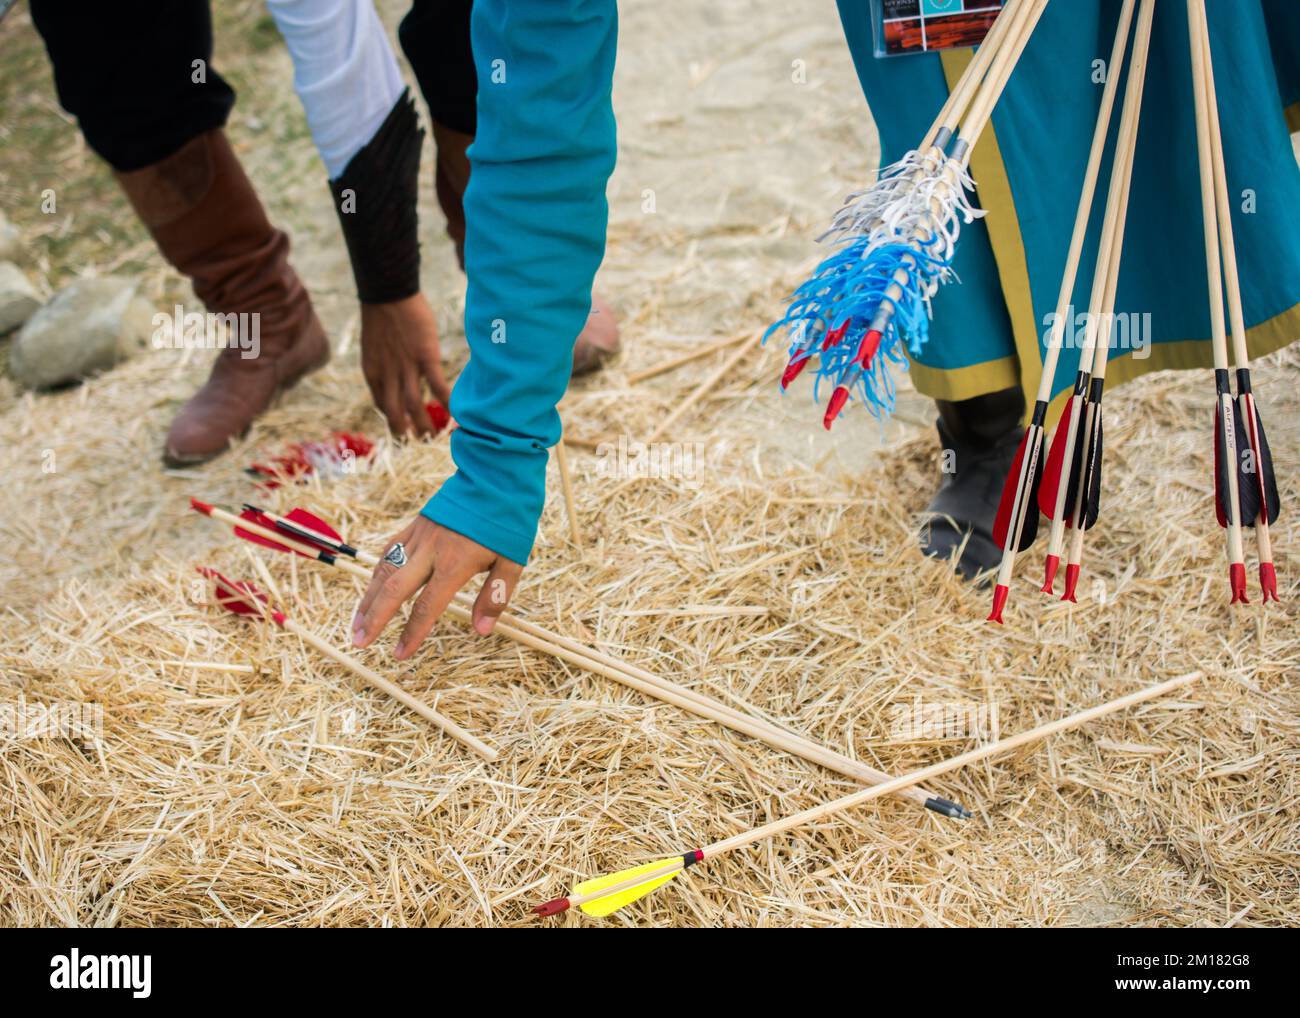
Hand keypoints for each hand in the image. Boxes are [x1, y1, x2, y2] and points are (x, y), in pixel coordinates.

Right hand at [351, 515, 522, 659]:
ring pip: (384, 570)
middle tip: (358, 643)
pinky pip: (390, 550)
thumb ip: (496, 595)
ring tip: (356, 624)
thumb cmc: (508, 520)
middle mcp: (431, 551)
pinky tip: (371, 586)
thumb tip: (482, 630)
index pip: (427, 606)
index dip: (412, 632)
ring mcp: (420, 536)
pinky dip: (377, 571)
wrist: (496, 474)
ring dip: (368, 598)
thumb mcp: (513, 559)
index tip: (399, 654)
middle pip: (394, 589)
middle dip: (374, 619)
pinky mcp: (416, 524)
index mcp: (456, 563)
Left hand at [360, 294, 452, 435]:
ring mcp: (406, 366)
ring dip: (424, 424)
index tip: (403, 429)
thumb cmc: (382, 313)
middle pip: (395, 412)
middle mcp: (387, 374)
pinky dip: (446, 402)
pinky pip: (437, 385)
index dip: (392, 420)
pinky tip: (455, 414)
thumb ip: (383, 362)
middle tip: (416, 445)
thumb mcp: (374, 343)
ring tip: (433, 439)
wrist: (388, 291)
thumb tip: (393, 374)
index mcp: (373, 371)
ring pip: (414, 404)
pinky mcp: (425, 356)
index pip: (382, 404)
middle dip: (405, 432)